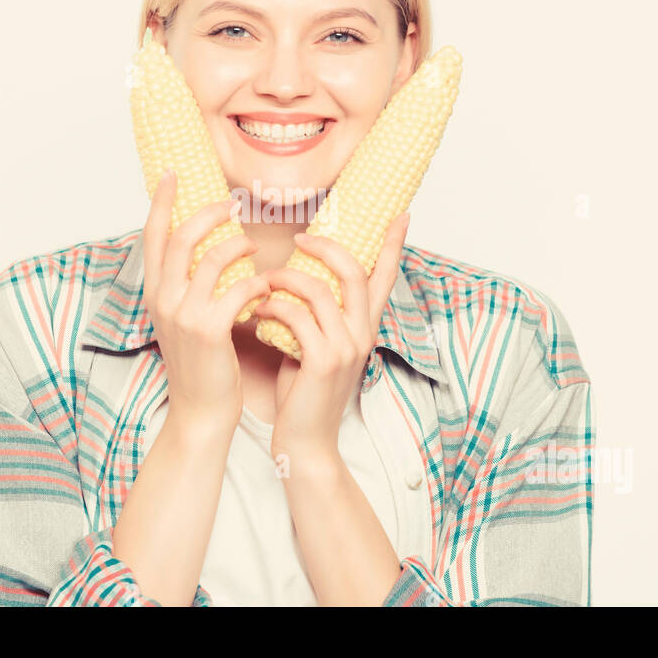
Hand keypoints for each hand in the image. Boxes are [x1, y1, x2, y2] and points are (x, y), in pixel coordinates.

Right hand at [143, 169, 272, 438]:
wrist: (201, 412)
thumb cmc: (202, 365)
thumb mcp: (184, 321)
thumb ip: (190, 288)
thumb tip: (210, 253)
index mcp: (155, 293)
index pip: (152, 235)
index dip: (161, 201)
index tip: (171, 173)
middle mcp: (163, 299)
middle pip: (181, 236)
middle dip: (208, 212)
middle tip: (231, 202)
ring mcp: (184, 314)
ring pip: (212, 257)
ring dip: (239, 245)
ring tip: (255, 245)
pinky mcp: (209, 330)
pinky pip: (238, 288)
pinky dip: (256, 281)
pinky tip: (266, 286)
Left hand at [253, 212, 410, 462]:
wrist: (304, 443)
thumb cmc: (303, 394)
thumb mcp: (314, 348)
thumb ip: (315, 318)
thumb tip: (294, 282)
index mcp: (364, 329)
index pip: (386, 278)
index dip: (394, 245)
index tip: (400, 214)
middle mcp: (362, 334)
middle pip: (354, 271)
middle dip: (326, 246)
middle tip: (300, 237)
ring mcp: (346, 348)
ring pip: (319, 290)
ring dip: (286, 279)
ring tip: (265, 282)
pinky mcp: (323, 362)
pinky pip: (297, 317)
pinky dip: (273, 307)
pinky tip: (257, 312)